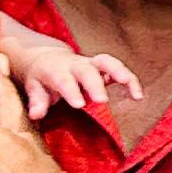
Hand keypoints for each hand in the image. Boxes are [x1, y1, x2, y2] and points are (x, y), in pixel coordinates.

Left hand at [7, 30, 140, 120]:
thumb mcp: (34, 87)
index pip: (63, 79)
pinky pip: (118, 69)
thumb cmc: (42, 77)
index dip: (71, 91)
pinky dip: (130, 79)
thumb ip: (37, 101)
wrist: (48, 57)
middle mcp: (76, 65)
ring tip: (135, 92)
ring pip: (108, 62)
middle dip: (96, 84)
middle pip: (87, 70)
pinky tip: (138, 95)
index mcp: (56, 70)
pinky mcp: (103, 67)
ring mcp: (91, 64)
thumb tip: (36, 115)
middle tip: (103, 101)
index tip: (78, 104)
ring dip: (122, 74)